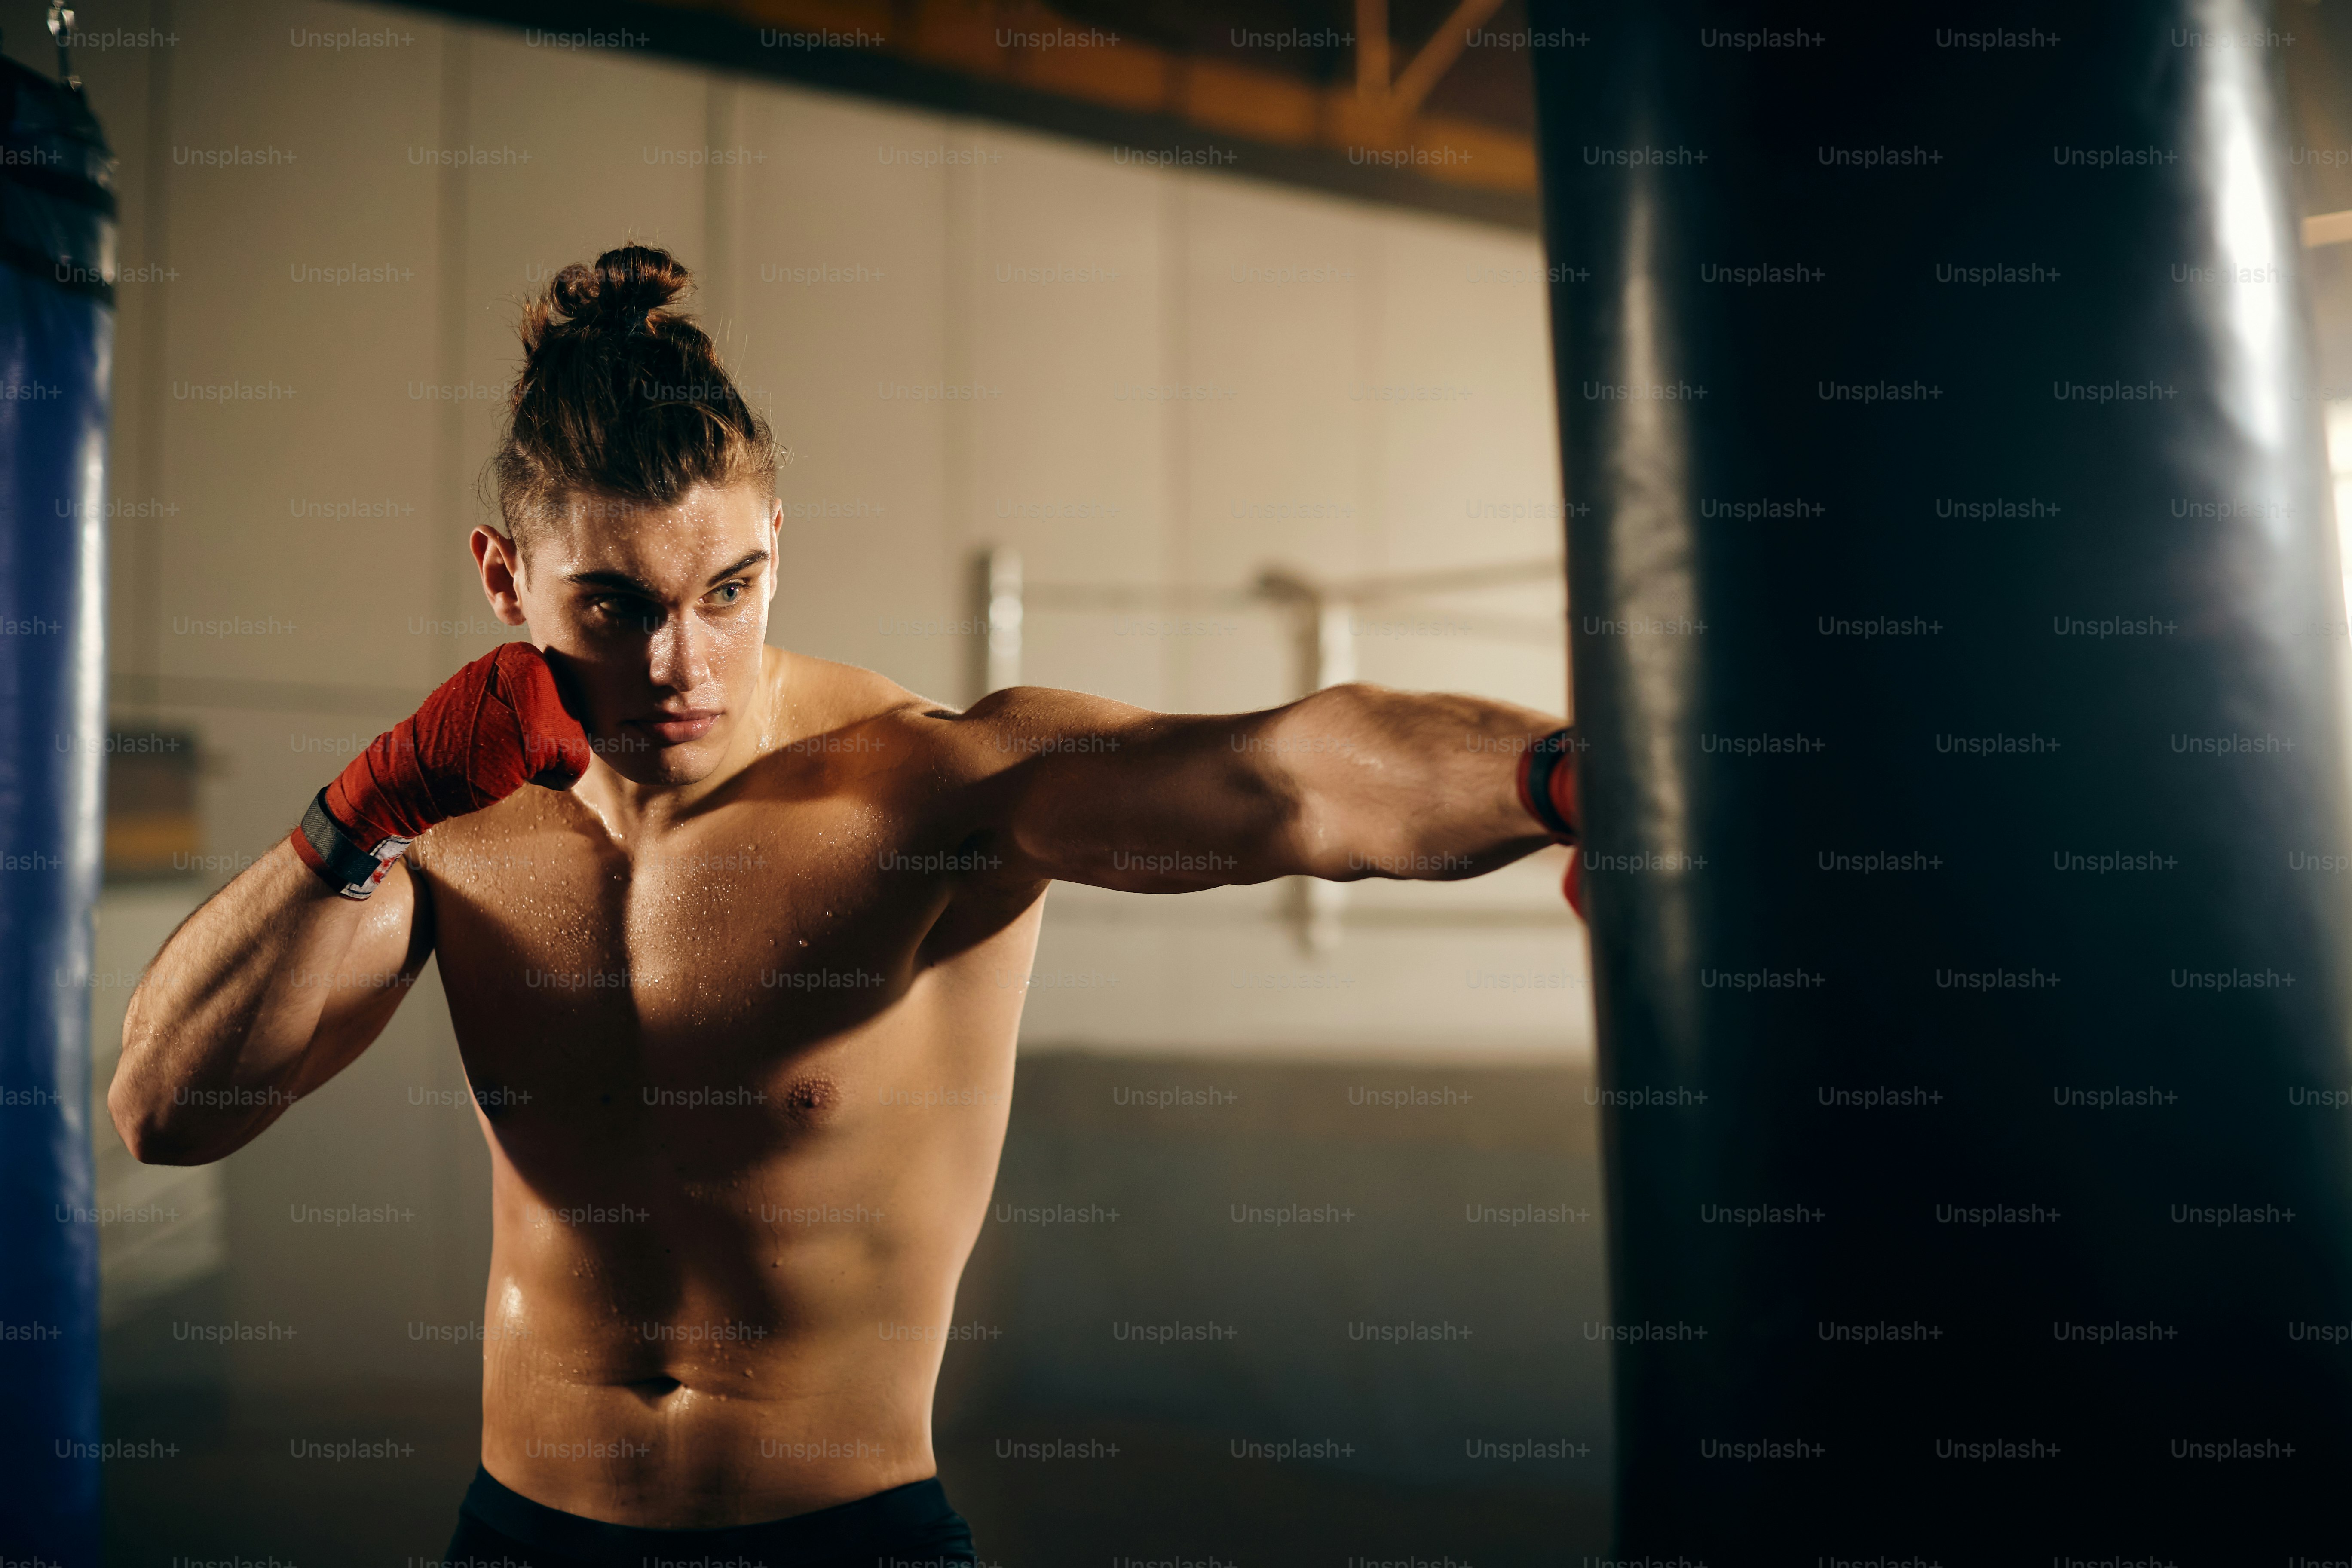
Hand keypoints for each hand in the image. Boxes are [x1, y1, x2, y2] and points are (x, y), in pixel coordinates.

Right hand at [289, 643, 590, 884]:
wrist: (412, 770)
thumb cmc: (454, 741)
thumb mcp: (489, 696)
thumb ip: (528, 688)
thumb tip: (571, 693)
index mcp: (522, 653)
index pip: (565, 698)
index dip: (538, 725)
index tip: (500, 729)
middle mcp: (534, 666)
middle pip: (575, 719)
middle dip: (547, 743)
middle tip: (503, 746)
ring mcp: (539, 698)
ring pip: (578, 742)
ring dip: (548, 761)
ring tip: (506, 756)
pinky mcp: (542, 736)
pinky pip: (576, 767)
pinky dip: (553, 781)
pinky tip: (514, 772)